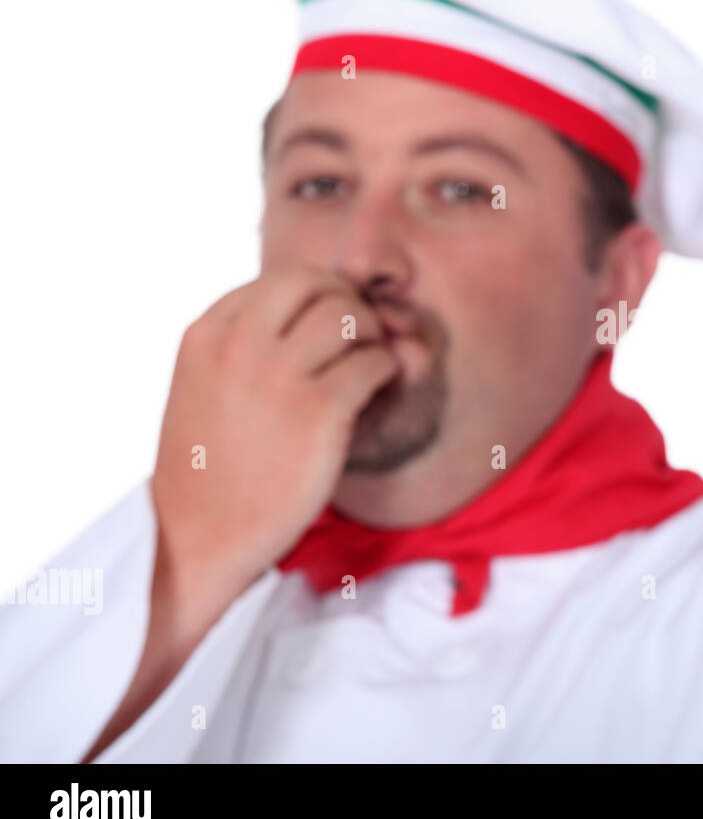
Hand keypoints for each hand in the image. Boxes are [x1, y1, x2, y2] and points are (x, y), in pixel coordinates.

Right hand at [150, 267, 397, 618]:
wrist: (200, 536)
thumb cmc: (209, 466)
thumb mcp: (203, 386)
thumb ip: (240, 345)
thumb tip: (305, 309)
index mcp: (205, 335)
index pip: (276, 281)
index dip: (315, 296)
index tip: (327, 324)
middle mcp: (238, 345)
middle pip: (314, 284)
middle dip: (346, 301)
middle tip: (359, 334)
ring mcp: (279, 376)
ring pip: (348, 316)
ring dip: (371, 334)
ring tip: (370, 362)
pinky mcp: (320, 411)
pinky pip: (374, 362)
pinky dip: (386, 370)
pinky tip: (379, 389)